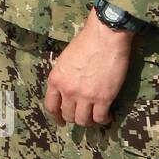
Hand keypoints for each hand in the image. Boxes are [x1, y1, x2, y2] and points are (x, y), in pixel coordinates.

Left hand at [44, 10, 134, 126]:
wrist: (104, 37)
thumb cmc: (85, 43)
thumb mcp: (64, 61)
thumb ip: (63, 77)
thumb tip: (66, 90)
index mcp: (55, 80)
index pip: (51, 106)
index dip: (56, 117)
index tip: (61, 121)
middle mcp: (67, 91)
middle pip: (68, 115)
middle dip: (75, 118)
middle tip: (83, 116)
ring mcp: (85, 96)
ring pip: (83, 121)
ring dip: (89, 121)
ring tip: (95, 117)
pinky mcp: (103, 98)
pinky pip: (101, 118)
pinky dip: (104, 119)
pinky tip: (108, 115)